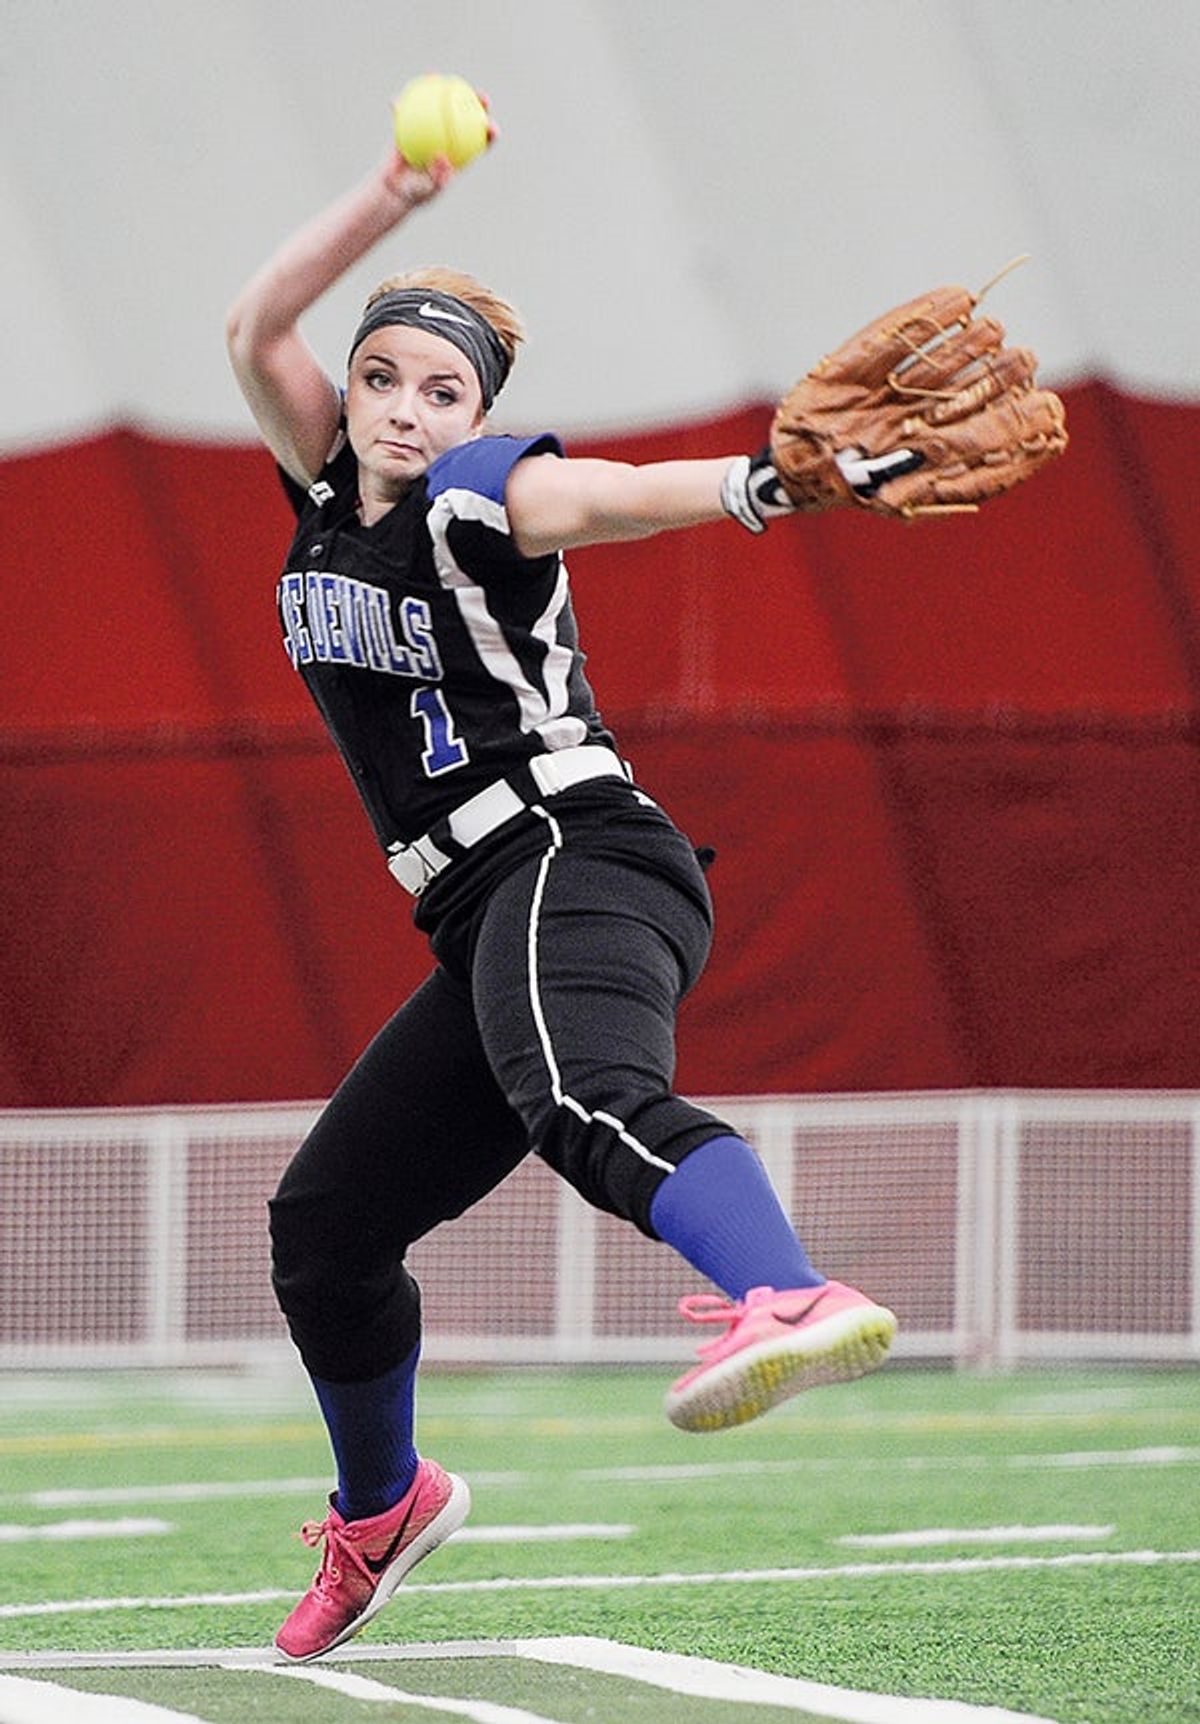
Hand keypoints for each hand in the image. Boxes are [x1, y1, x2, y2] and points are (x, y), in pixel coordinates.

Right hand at [380, 88, 497, 207]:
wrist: (396, 189)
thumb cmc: (416, 193)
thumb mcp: (427, 191)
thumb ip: (438, 178)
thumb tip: (443, 157)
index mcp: (460, 152)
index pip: (480, 141)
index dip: (490, 132)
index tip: (490, 127)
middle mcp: (450, 134)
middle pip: (467, 114)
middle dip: (476, 101)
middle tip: (476, 93)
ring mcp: (432, 126)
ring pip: (439, 103)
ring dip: (438, 87)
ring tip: (433, 75)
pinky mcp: (413, 123)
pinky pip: (409, 110)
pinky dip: (403, 103)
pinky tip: (397, 100)